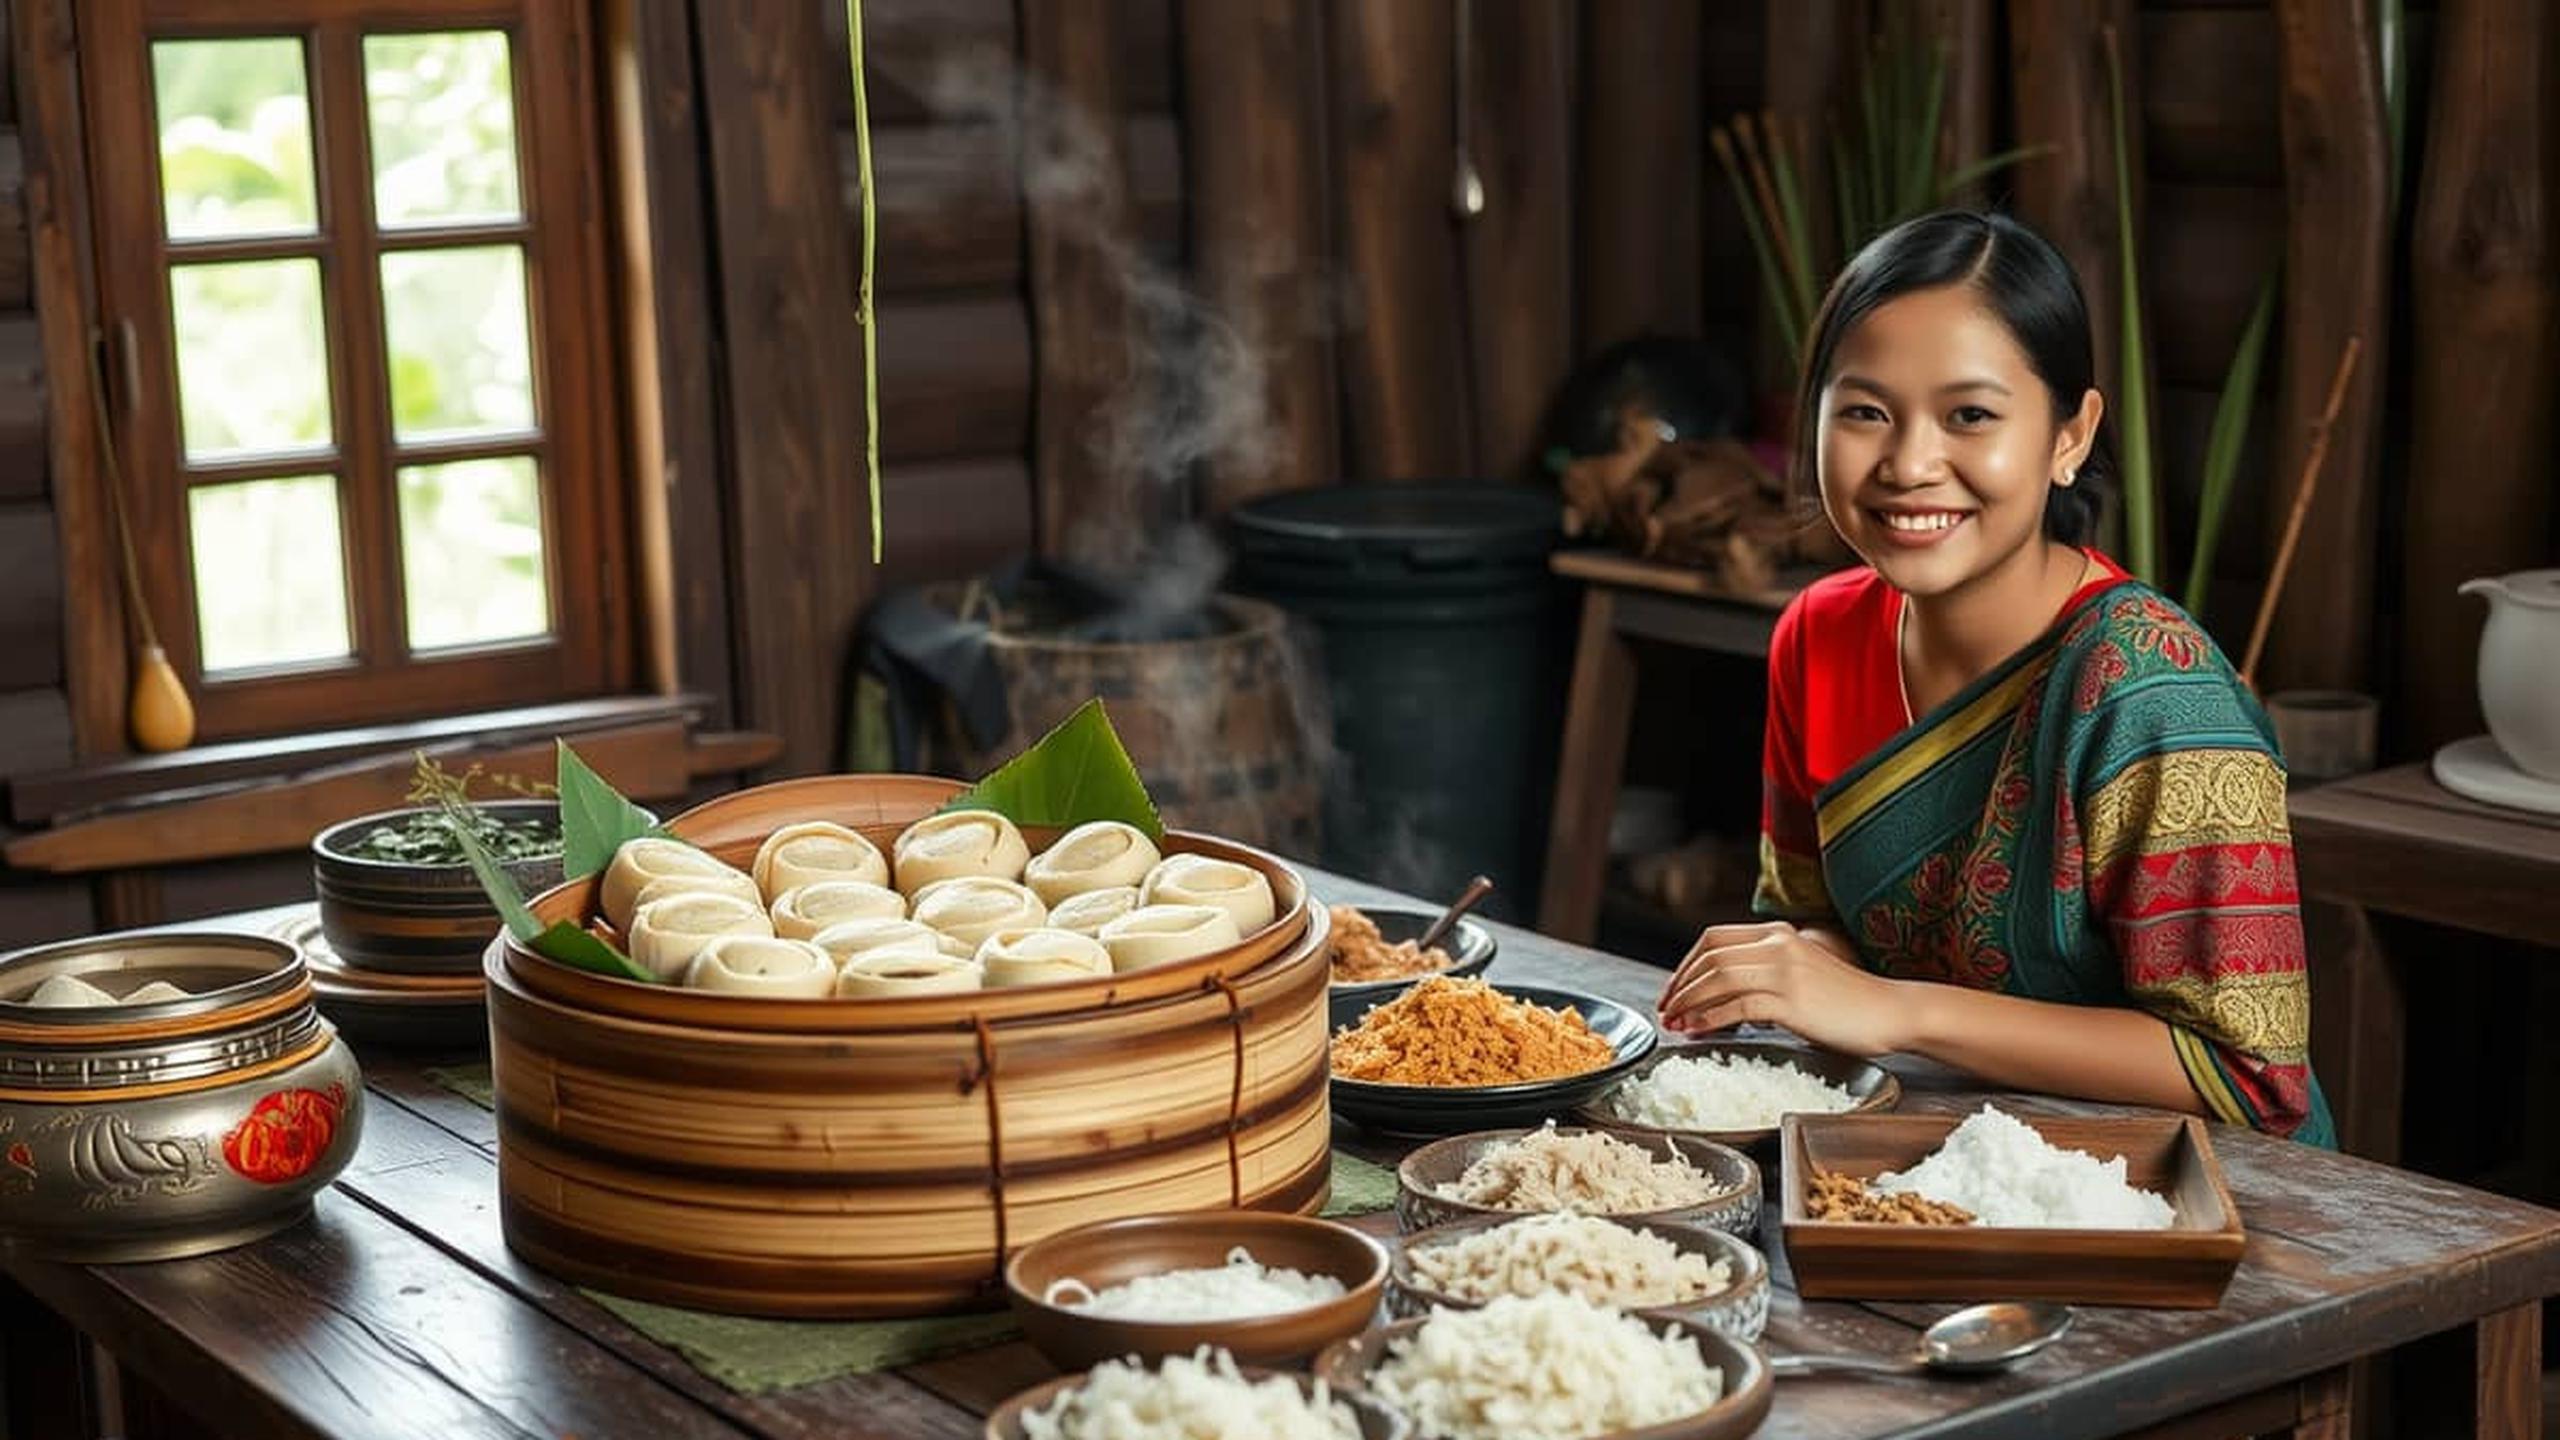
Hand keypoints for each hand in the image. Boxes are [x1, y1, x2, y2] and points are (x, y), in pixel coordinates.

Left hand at [1655, 921, 1909, 1056]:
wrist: (1890, 1012)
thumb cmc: (1846, 1002)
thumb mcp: (1799, 974)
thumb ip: (1762, 976)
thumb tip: (1715, 1000)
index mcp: (1778, 933)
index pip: (1713, 939)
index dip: (1685, 965)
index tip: (1671, 990)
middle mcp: (1779, 944)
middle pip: (1709, 956)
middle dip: (1679, 984)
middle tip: (1665, 1010)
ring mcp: (1786, 971)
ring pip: (1718, 978)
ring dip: (1688, 1001)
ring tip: (1674, 1022)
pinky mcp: (1793, 1001)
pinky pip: (1738, 1006)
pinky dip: (1709, 1019)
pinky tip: (1696, 1031)